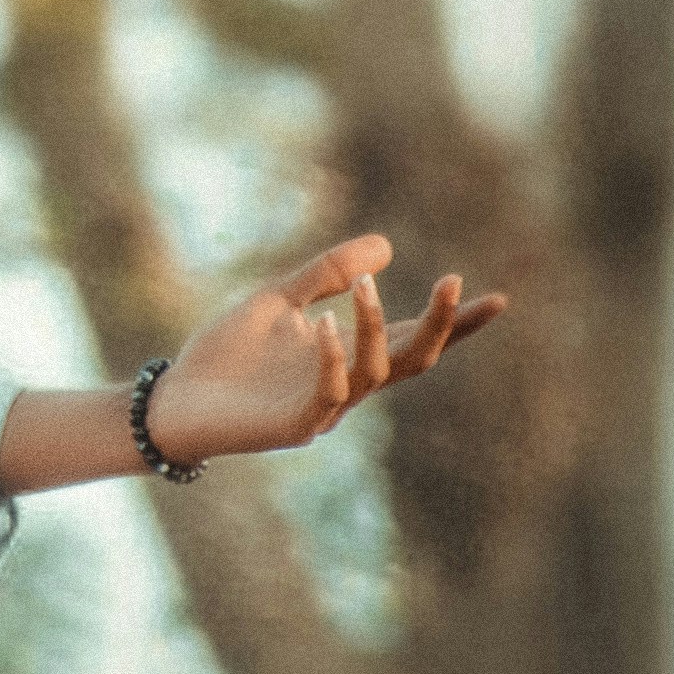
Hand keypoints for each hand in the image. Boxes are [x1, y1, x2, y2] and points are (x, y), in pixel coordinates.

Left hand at [151, 232, 506, 464]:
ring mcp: (326, 408)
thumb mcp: (276, 300)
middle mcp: (348, 384)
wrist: (174, 400)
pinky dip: (331, 357)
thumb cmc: (224, 355)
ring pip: (376, 371)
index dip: (457, 323)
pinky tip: (322, 324)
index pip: (415, 338)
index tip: (499, 298)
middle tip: (452, 281)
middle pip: (415, 358)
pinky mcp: (295, 426)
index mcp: (350, 356)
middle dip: (442, 324)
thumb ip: (324, 275)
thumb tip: (385, 247)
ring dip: (375, 325)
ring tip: (361, 286)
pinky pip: (328, 393)